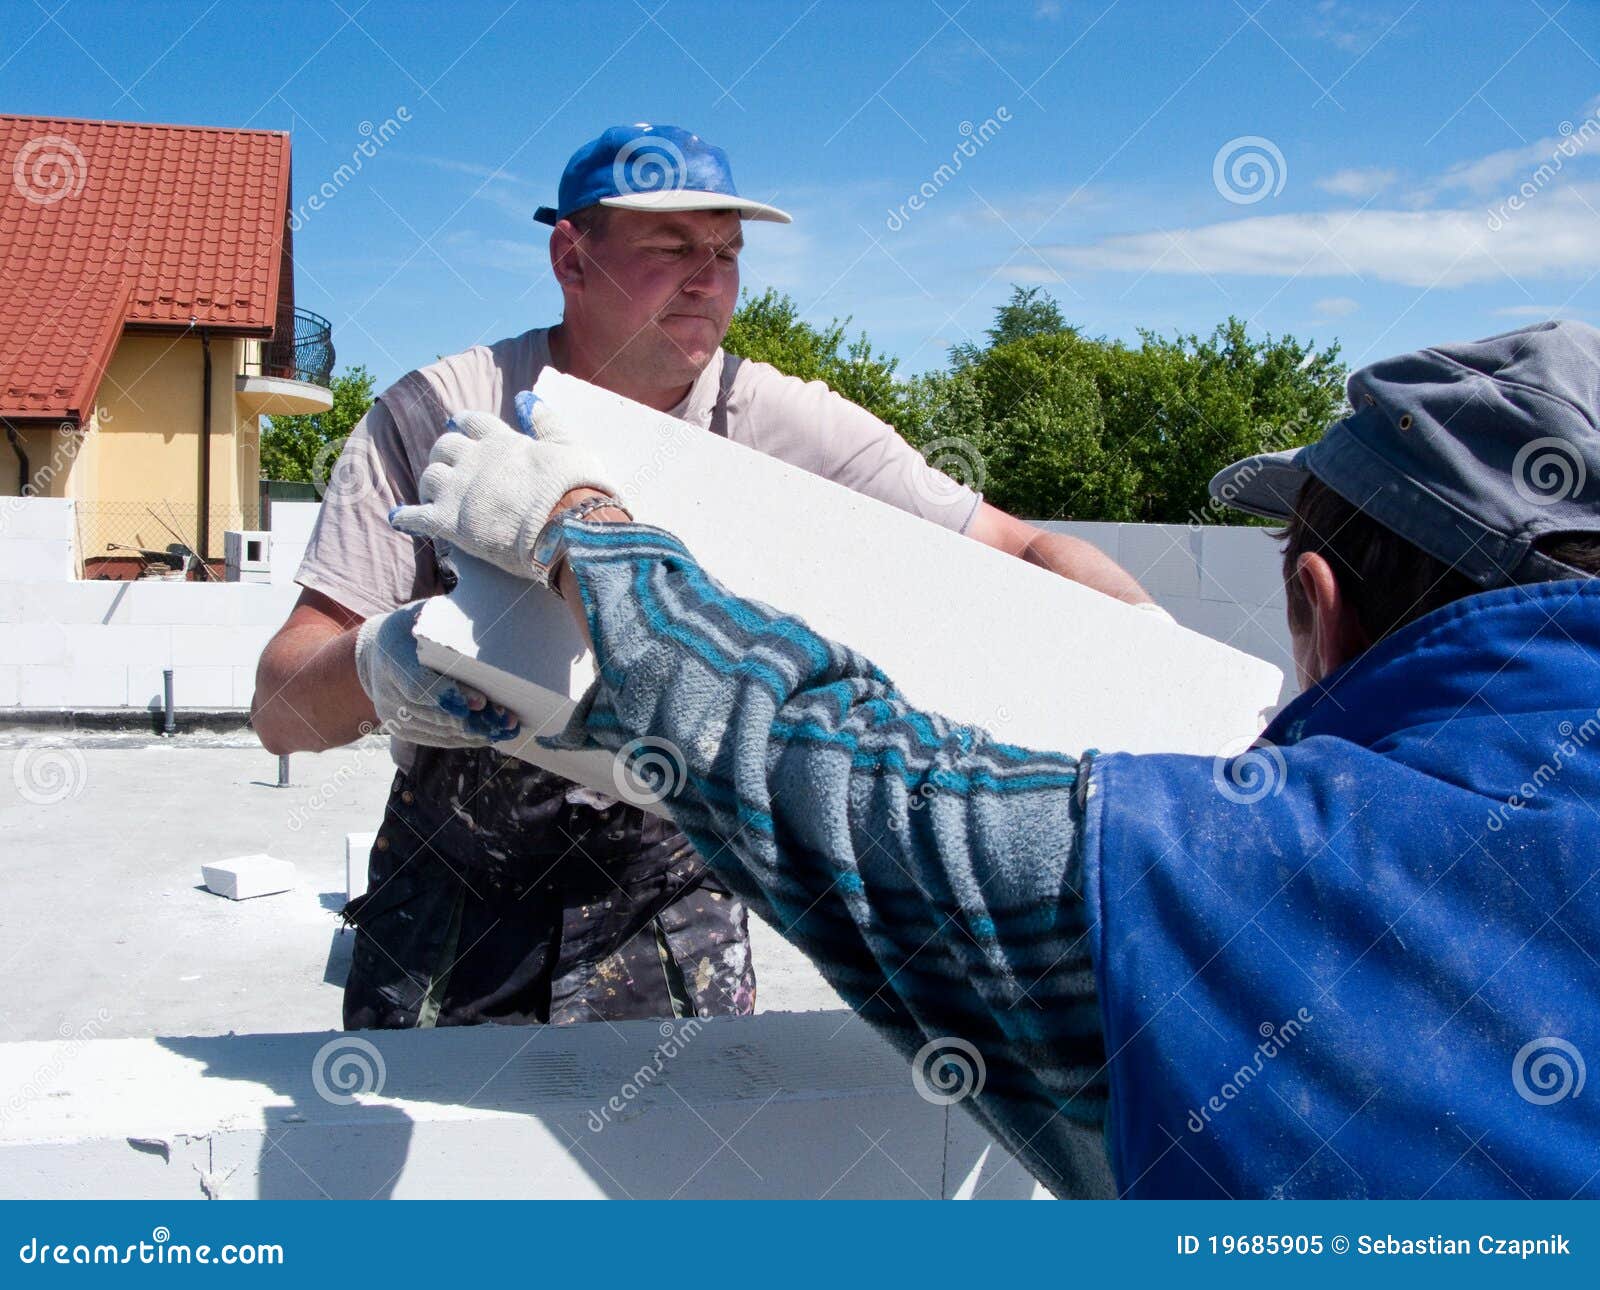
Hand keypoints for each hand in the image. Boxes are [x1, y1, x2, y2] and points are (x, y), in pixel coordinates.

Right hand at [354, 601, 519, 747]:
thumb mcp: (427, 615)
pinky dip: (462, 739)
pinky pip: (434, 738)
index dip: (449, 696)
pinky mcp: (399, 727)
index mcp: (392, 653)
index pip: (418, 684)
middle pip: (431, 712)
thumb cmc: (414, 628)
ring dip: (473, 732)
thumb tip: (490, 627)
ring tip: (505, 727)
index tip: (480, 702)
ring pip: (436, 730)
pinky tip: (488, 734)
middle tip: (503, 718)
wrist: (379, 652)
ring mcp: (391, 711)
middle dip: (471, 719)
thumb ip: (450, 623)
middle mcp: (386, 687)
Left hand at [388, 394, 622, 580]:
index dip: (464, 424)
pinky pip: (416, 516)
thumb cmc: (579, 489)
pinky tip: (398, 518)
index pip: (473, 422)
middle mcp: (475, 460)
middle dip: (444, 454)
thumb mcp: (570, 446)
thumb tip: (524, 397)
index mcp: (502, 441)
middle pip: (445, 447)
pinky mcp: (449, 523)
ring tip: (434, 494)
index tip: (460, 427)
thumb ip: (546, 421)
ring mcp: (459, 490)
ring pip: (429, 477)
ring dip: (430, 484)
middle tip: (449, 466)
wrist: (570, 527)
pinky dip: (405, 516)